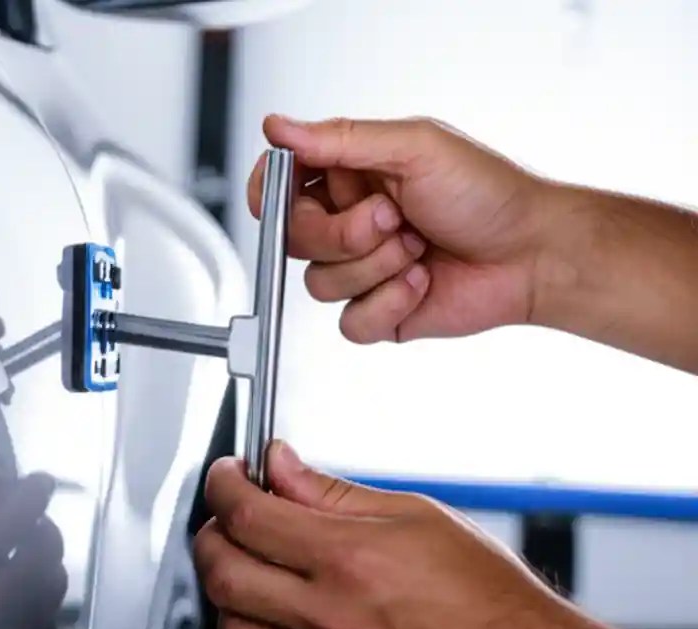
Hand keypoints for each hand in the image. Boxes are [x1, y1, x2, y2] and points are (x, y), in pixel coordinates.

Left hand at [193, 443, 576, 628]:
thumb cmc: (489, 597)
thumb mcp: (415, 517)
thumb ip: (332, 493)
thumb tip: (280, 466)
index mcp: (349, 561)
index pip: (245, 516)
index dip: (223, 486)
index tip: (228, 476)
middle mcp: (330, 618)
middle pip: (220, 573)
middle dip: (211, 534)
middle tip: (230, 516)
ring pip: (232, 626)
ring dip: (229, 587)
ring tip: (254, 563)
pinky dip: (271, 627)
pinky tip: (296, 604)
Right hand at [249, 116, 556, 343]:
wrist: (534, 254)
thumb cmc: (488, 194)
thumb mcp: (414, 147)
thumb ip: (339, 139)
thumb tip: (277, 127)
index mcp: (349, 175)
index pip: (278, 184)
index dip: (272, 194)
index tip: (285, 196)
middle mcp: (348, 222)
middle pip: (294, 238)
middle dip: (344, 232)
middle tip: (392, 218)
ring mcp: (360, 269)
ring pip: (318, 283)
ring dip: (375, 266)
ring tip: (418, 248)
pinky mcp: (377, 311)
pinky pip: (349, 322)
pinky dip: (388, 304)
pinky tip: (422, 283)